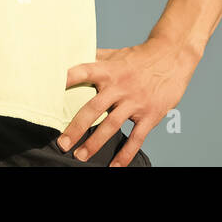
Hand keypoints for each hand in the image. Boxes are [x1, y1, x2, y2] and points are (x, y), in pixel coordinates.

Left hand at [60, 37, 198, 165]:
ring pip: (112, 125)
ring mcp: (136, 101)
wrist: (172, 56)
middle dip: (76, 127)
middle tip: (62, 143)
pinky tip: (114, 166)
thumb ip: (94, 59)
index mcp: (109, 70)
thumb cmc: (139, 57)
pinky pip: (136, 138)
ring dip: (95, 143)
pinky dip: (125, 154)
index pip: (83, 72)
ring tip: (80, 156)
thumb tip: (69, 58)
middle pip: (94, 108)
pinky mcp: (150, 114)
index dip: (67, 79)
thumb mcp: (116, 55)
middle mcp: (120, 86)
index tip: (49, 90)